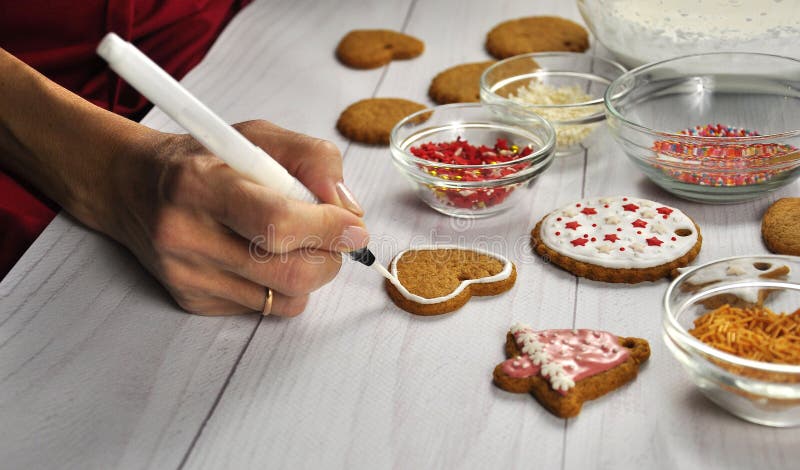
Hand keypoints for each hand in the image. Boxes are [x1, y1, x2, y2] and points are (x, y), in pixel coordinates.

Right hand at [100, 120, 366, 315]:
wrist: (133, 188)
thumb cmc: (203, 159)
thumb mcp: (257, 136)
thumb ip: (312, 159)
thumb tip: (348, 209)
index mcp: (201, 183)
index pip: (278, 222)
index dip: (328, 228)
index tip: (353, 226)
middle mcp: (186, 235)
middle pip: (290, 272)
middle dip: (330, 257)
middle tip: (335, 236)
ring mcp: (187, 275)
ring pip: (287, 298)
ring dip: (312, 272)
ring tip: (298, 242)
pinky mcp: (192, 301)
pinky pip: (267, 308)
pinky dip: (283, 287)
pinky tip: (264, 257)